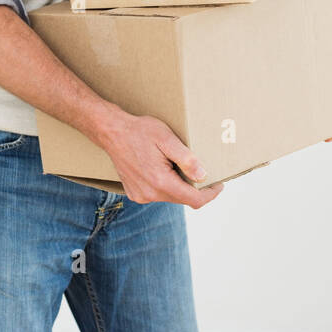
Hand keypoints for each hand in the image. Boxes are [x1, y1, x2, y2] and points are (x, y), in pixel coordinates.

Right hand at [97, 107, 224, 207]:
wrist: (112, 131)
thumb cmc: (140, 131)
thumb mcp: (167, 139)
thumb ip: (186, 160)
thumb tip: (203, 176)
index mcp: (160, 182)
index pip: (194, 200)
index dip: (210, 194)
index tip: (219, 184)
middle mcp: (149, 194)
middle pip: (182, 199)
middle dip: (195, 188)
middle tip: (202, 169)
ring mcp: (141, 195)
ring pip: (170, 196)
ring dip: (179, 185)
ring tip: (177, 164)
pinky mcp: (135, 193)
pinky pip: (158, 194)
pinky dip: (166, 184)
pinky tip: (162, 168)